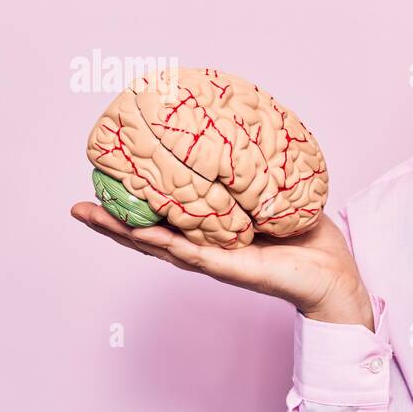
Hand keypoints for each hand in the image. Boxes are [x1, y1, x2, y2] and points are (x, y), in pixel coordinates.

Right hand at [69, 202, 375, 327]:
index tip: (101, 188)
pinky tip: (141, 234)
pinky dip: (168, 244)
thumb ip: (257, 174)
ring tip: (91, 218)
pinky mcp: (235, 269)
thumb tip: (243, 136)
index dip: (132, 207)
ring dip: (125, 234)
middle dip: (111, 223)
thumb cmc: (309, 239)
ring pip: (161, 247)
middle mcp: (207, 250)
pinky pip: (196, 255)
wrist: (336, 275)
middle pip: (149, 236)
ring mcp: (217, 262)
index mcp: (213, 234)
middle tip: (76, 207)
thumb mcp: (277, 197)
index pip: (165, 219)